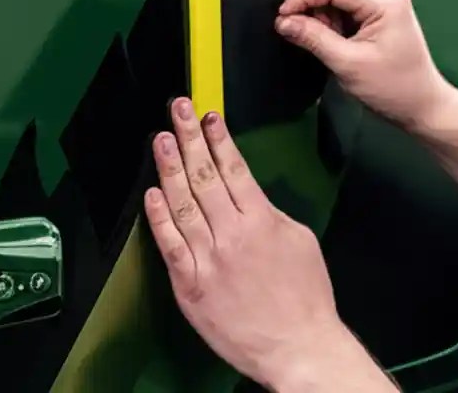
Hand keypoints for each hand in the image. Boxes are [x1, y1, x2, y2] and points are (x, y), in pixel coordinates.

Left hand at [144, 97, 395, 390]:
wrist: (297, 348)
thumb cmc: (306, 298)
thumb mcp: (300, 241)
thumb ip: (270, 213)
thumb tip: (249, 194)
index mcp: (262, 221)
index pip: (234, 169)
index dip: (218, 138)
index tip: (208, 116)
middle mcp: (232, 235)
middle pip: (204, 177)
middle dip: (190, 138)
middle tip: (177, 109)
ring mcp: (208, 261)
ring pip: (182, 205)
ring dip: (169, 168)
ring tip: (161, 139)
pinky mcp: (190, 285)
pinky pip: (169, 246)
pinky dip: (159, 218)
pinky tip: (151, 194)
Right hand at [275, 0, 451, 129]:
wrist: (422, 106)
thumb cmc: (391, 88)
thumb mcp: (347, 64)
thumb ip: (313, 38)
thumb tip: (283, 21)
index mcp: (384, 1)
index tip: (282, 15)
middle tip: (298, 22)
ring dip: (321, 3)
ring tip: (317, 33)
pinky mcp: (381, 10)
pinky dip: (332, 10)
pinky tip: (330, 32)